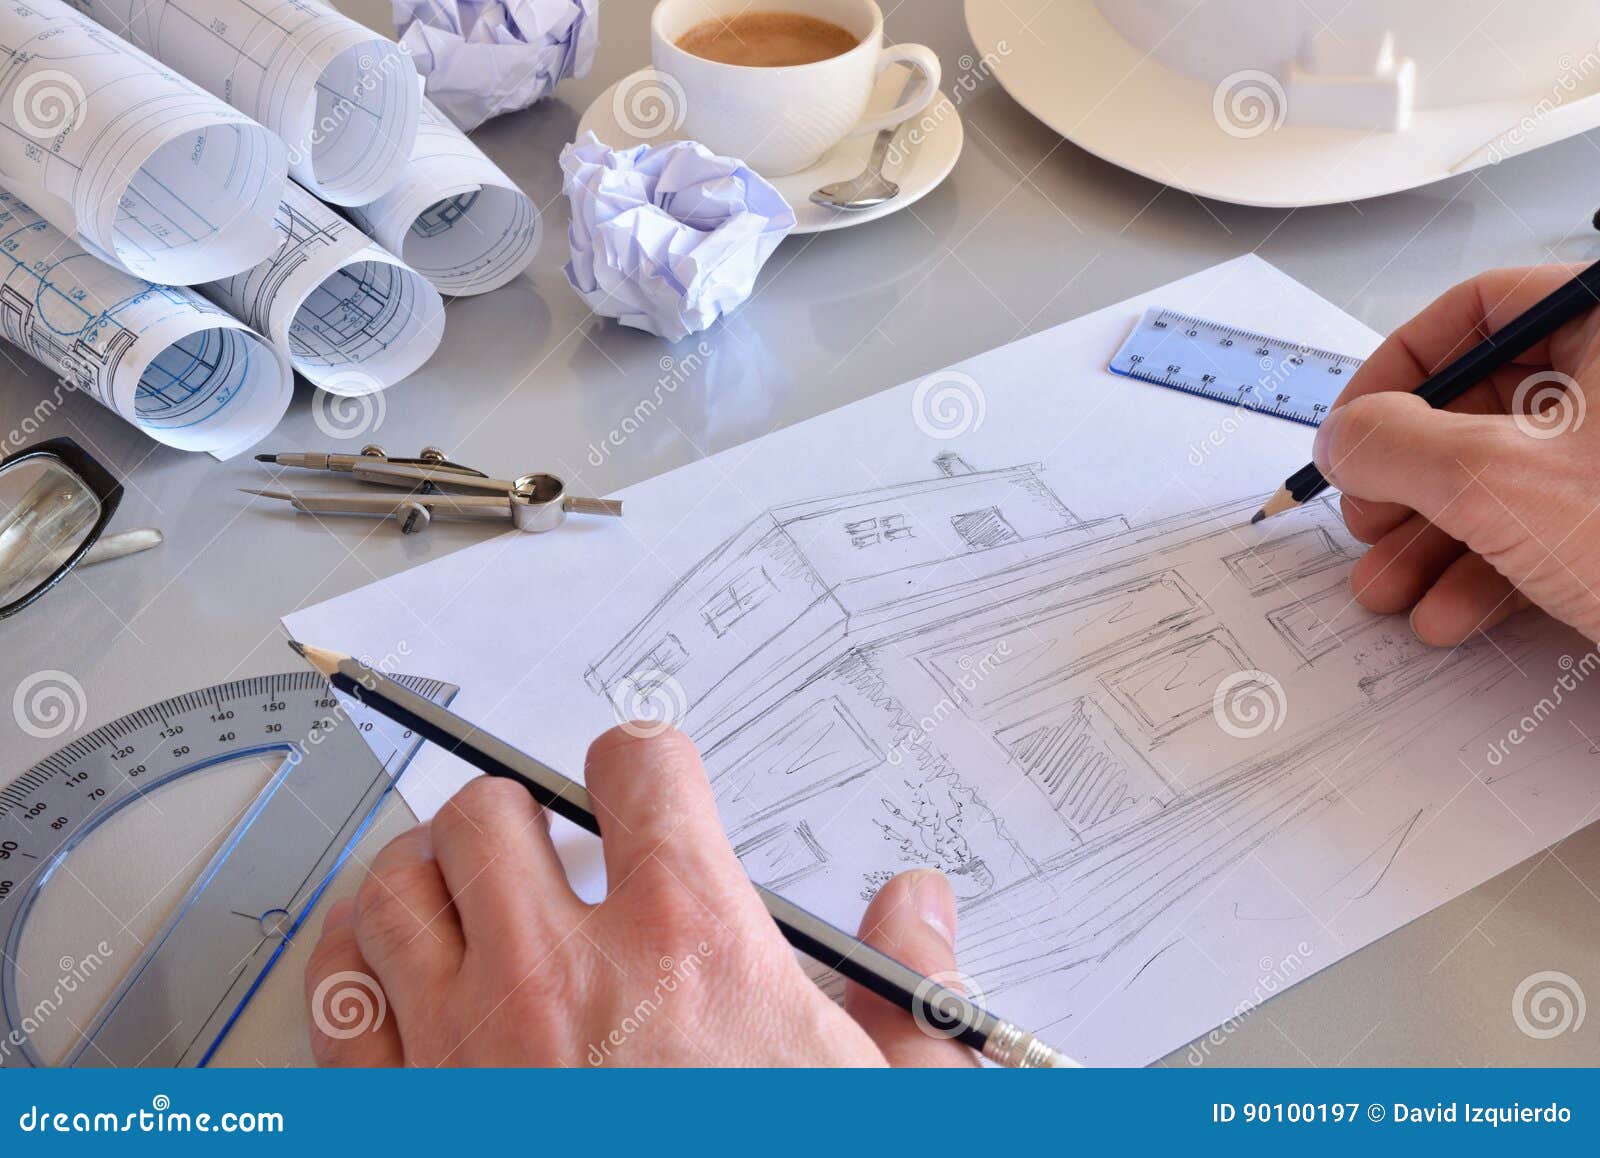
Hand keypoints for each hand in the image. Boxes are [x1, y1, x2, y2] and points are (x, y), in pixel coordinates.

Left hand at [302, 726, 978, 1066]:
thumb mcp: (885, 1099)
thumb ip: (907, 990)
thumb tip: (917, 904)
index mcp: (691, 949)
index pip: (639, 773)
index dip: (645, 763)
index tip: (645, 784)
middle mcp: (564, 980)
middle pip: (490, 815)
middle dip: (523, 813)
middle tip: (553, 844)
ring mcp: (468, 1048)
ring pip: (397, 889)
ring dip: (431, 872)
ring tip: (467, 885)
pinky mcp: (410, 1118)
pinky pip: (337, 1003)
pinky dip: (355, 963)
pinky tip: (389, 960)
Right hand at [1313, 264, 1599, 645]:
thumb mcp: (1500, 482)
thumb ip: (1398, 446)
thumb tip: (1345, 436)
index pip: (1479, 310)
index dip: (1397, 372)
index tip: (1352, 430)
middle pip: (1482, 405)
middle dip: (1408, 483)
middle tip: (1369, 521)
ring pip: (1506, 478)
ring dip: (1432, 542)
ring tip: (1391, 588)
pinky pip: (1545, 528)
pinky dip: (1488, 571)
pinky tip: (1452, 611)